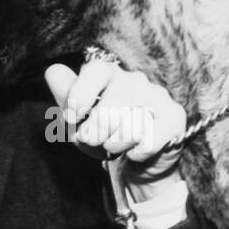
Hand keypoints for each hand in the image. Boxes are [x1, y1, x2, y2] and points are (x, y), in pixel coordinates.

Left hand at [45, 60, 187, 200]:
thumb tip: (53, 71)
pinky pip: (149, 141)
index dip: (81, 94)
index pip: (96, 70)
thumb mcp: (78, 119)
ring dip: (114, 145)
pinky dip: (136, 153)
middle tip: (94, 140)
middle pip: (109, 108)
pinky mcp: (175, 118)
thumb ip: (66, 96)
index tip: (73, 118)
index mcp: (110, 75)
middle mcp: (136, 80)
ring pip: (129, 127)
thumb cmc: (102, 133)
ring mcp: (158, 97)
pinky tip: (135, 151)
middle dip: (94, 134)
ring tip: (114, 145)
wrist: (134, 157)